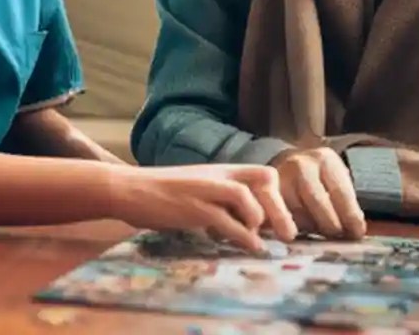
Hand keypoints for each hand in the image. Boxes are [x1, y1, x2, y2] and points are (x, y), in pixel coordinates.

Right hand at [111, 164, 297, 252]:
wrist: (128, 188)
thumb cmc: (162, 194)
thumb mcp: (197, 191)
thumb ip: (221, 202)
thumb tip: (246, 227)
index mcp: (221, 171)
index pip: (263, 172)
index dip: (276, 193)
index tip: (279, 216)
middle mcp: (218, 175)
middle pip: (264, 179)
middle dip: (281, 208)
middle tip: (289, 234)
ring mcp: (206, 190)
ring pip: (248, 198)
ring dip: (262, 221)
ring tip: (262, 241)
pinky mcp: (193, 208)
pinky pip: (227, 222)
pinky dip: (244, 237)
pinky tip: (251, 248)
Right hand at [270, 147, 366, 239]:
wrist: (287, 163)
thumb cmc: (318, 177)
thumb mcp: (336, 179)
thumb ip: (348, 203)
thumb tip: (362, 231)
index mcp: (325, 159)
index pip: (341, 192)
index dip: (350, 217)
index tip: (357, 233)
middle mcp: (302, 165)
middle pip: (319, 203)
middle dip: (331, 225)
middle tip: (338, 236)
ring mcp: (281, 177)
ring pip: (299, 214)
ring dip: (313, 228)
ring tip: (320, 231)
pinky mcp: (266, 193)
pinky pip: (283, 218)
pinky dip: (294, 228)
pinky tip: (302, 230)